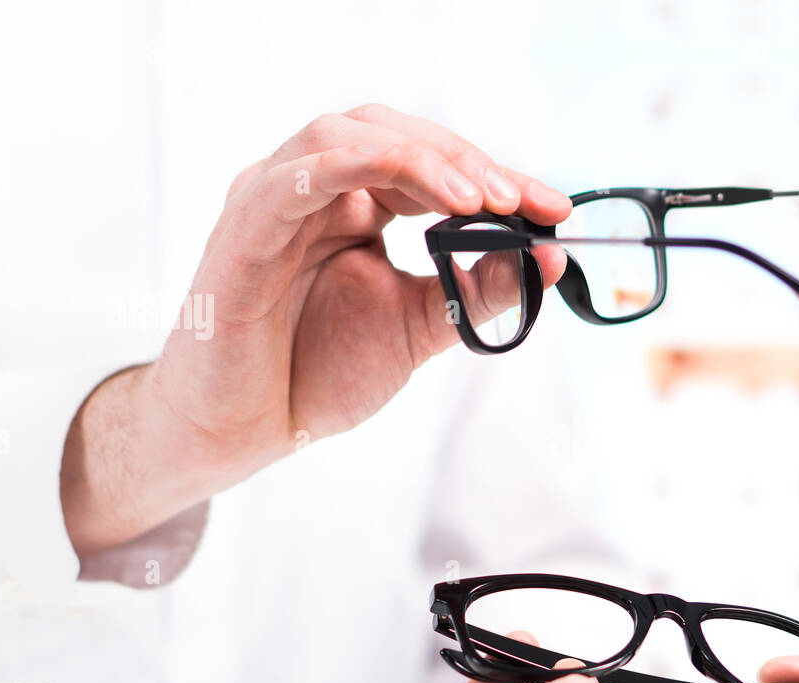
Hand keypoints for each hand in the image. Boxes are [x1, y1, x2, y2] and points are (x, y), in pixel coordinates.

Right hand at [62, 105, 569, 557]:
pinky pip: (301, 174)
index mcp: (354, 209)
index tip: (556, 208)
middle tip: (523, 199)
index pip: (430, 166)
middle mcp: (315, 191)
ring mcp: (276, 199)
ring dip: (424, 157)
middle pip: (395, 134)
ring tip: (480, 198)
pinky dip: (365, 168)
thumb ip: (478, 291)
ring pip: (349, 135)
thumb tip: (550, 258)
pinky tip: (426, 197)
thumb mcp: (419, 328)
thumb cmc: (314, 375)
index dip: (495, 177)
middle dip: (467, 159)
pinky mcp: (246, 223)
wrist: (241, 431)